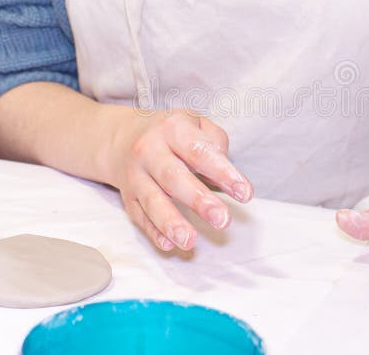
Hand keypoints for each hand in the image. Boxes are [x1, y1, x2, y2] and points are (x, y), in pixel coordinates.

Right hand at [103, 107, 252, 251]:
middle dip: (199, 201)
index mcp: (172, 128)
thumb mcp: (197, 123)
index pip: (199, 151)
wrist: (123, 137)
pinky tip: (168, 244)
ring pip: (152, 200)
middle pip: (173, 177)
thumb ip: (216, 144)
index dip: (222, 172)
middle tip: (222, 220)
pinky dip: (153, 231)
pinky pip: (140, 216)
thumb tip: (224, 176)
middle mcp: (149, 150)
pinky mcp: (128, 196)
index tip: (245, 193)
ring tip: (190, 241)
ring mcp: (135, 175)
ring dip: (171, 223)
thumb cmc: (172, 133)